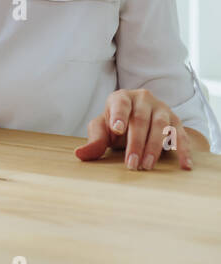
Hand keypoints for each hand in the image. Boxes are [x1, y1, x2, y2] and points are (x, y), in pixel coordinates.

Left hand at [74, 88, 192, 169]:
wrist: (140, 123)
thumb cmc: (116, 125)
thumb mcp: (102, 130)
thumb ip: (94, 141)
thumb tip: (79, 154)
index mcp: (122, 98)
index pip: (120, 103)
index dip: (119, 115)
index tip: (117, 129)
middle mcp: (143, 99)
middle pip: (140, 119)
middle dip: (136, 143)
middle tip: (131, 164)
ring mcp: (162, 109)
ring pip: (161, 126)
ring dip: (154, 147)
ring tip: (147, 166)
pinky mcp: (177, 122)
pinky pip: (181, 135)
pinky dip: (183, 150)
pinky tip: (184, 165)